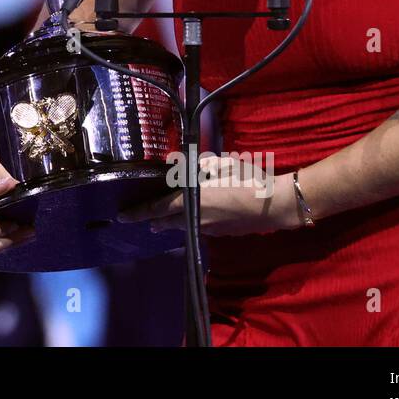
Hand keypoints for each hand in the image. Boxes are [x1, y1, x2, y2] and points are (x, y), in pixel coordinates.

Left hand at [117, 155, 298, 236]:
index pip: (157, 209)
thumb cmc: (247, 181)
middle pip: (168, 222)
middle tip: (145, 219)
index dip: (138, 213)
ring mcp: (210, 229)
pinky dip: (193, 221)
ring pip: (185, 226)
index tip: (122, 217)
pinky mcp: (223, 233)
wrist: (276, 205)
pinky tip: (198, 214)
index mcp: (192, 202)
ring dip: (174, 222)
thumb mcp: (221, 164)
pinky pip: (200, 227)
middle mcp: (197, 220)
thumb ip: (198, 165)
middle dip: (155, 220)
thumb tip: (182, 165)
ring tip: (166, 218)